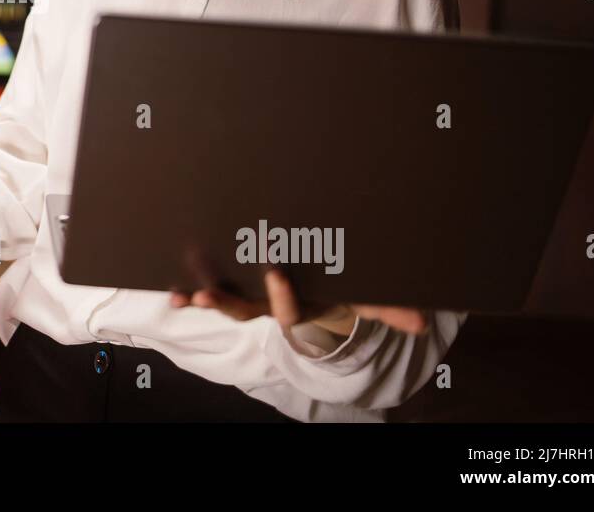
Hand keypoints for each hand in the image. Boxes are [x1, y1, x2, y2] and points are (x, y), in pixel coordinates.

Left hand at [170, 265, 429, 338]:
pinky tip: (170, 289)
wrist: (322, 293)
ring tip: (182, 295)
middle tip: (207, 296)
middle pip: (245, 311)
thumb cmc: (341, 287)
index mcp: (300, 306)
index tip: (273, 271)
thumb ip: (388, 307)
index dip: (280, 295)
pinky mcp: (237, 286)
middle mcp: (270, 306)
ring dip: (202, 298)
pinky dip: (190, 290)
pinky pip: (211, 290)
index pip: (288, 310)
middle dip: (226, 303)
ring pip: (224, 302)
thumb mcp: (364, 297)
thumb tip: (423, 322)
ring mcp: (252, 298)